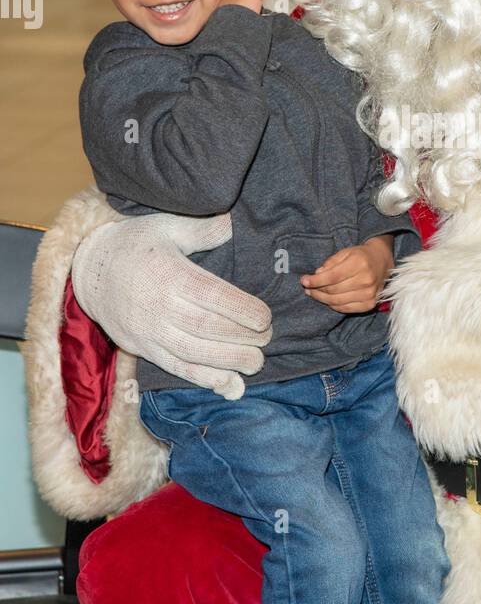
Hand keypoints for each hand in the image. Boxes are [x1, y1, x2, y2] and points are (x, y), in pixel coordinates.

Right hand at [71, 212, 272, 398]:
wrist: (90, 271)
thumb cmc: (135, 244)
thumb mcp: (167, 227)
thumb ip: (203, 230)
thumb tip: (232, 219)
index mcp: (169, 274)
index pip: (211, 296)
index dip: (241, 310)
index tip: (265, 317)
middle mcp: (159, 306)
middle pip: (207, 328)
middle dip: (242, 338)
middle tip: (268, 339)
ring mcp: (149, 331)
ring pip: (194, 353)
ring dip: (229, 362)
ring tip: (256, 363)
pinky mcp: (142, 348)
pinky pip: (176, 368)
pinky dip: (204, 379)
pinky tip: (229, 384)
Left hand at [300, 234, 394, 312]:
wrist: (382, 261)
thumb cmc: (360, 256)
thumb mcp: (345, 252)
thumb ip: (330, 263)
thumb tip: (316, 275)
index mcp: (359, 263)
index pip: (332, 277)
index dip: (315, 281)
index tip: (304, 281)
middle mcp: (366, 280)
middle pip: (333, 290)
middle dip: (316, 290)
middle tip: (307, 288)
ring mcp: (369, 294)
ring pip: (338, 301)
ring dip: (322, 299)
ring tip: (314, 294)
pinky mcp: (370, 304)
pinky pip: (346, 309)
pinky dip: (334, 306)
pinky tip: (327, 300)